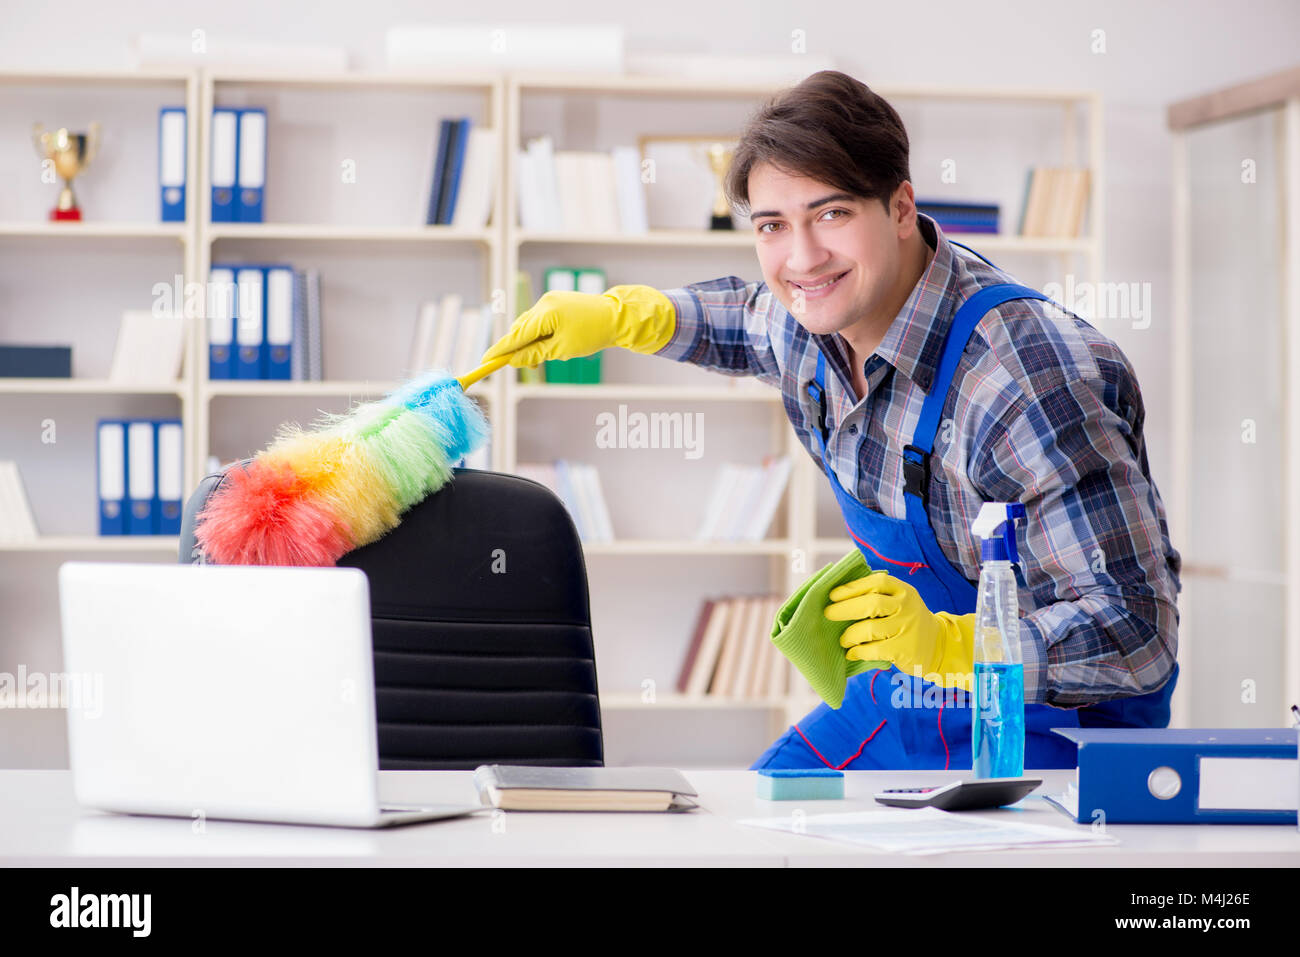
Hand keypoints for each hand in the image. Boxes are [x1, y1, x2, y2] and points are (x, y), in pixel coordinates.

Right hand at [480, 284, 675, 368]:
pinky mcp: (556, 301)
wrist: (617, 316)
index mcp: (545, 313)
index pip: (515, 335)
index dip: (499, 350)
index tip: (484, 361)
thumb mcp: (561, 349)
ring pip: (529, 324)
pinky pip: (540, 319)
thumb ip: (534, 354)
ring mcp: (550, 300)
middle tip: (519, 366)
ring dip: (529, 342)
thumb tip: (514, 360)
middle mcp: (544, 303)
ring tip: (539, 359)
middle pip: (520, 329)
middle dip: (517, 349)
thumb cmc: (592, 334)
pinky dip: (538, 333)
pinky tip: (545, 345)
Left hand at [824, 573, 974, 690]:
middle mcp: (907, 606)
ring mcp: (907, 627)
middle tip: (829, 614)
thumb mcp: (900, 602)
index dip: (852, 588)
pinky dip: (858, 651)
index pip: (876, 583)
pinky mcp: (905, 649)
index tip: (833, 595)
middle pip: (871, 604)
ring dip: (850, 634)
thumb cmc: (907, 621)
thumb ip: (878, 596)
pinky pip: (875, 650)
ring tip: (843, 639)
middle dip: (844, 609)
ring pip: (870, 628)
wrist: (939, 645)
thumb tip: (838, 598)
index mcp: (903, 591)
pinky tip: (852, 653)